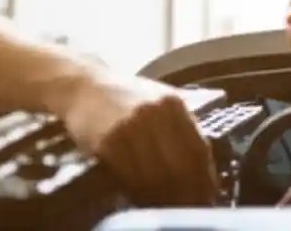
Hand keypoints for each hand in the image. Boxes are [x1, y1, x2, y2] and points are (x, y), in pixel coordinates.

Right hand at [58, 68, 218, 206]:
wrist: (83, 84)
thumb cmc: (124, 95)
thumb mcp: (158, 99)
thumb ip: (181, 125)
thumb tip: (204, 164)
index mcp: (174, 104)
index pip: (198, 151)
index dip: (204, 180)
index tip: (207, 197)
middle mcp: (156, 114)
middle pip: (180, 167)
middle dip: (186, 193)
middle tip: (187, 207)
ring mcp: (131, 127)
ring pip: (155, 176)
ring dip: (161, 197)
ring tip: (164, 206)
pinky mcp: (108, 141)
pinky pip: (129, 175)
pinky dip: (137, 192)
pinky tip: (141, 198)